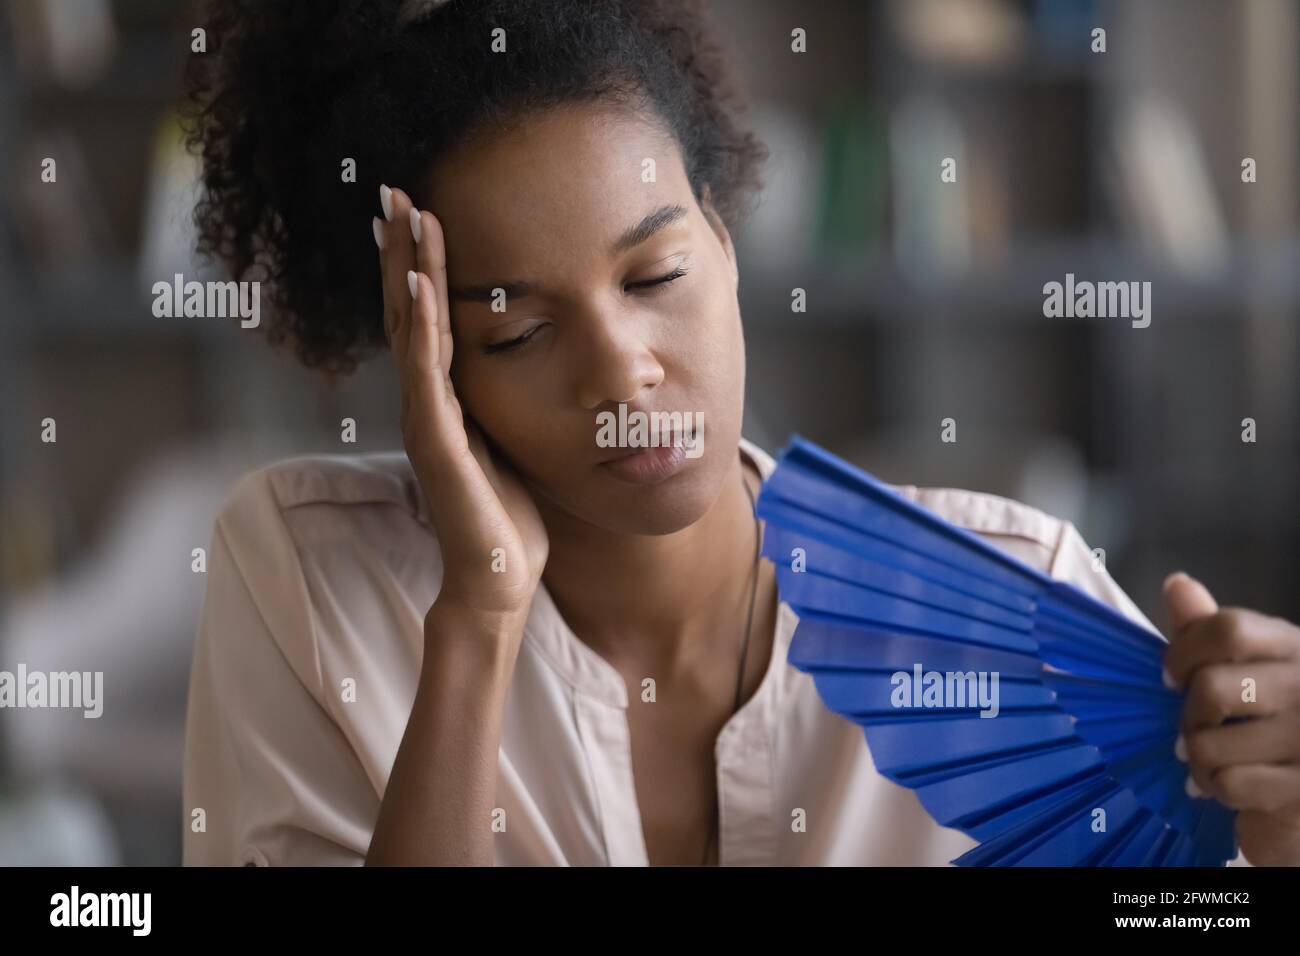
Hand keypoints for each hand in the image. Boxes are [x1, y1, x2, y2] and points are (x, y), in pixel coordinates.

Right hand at [374, 185, 547, 626]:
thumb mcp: (511, 440)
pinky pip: (425, 373)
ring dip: (404, 269)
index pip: (425, 318)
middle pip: (405, 311)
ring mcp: (425, 419)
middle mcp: (425, 401)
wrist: (497, 579)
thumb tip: (531, 361)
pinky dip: (419, 326)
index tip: (418, 211)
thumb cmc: (508, 515)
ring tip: (402, 214)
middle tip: (391, 190)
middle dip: (400, 250)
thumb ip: (504, 400)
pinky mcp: (435, 441)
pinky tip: (416, 282)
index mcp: (443, 399)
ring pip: (409, 330)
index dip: (417, 264)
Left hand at [1161, 572, 1299, 864]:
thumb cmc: (1275, 716)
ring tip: (1208, 761)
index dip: (1183, 652)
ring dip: (1197, 759)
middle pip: (1212, 689)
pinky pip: (1228, 785)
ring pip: (1209, 745)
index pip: (1229, 630)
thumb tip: (1177, 584)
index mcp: (1293, 647)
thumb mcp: (1250, 666)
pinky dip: (1215, 788)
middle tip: (1194, 728)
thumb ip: (1209, 631)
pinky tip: (1225, 785)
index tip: (1171, 676)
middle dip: (1189, 716)